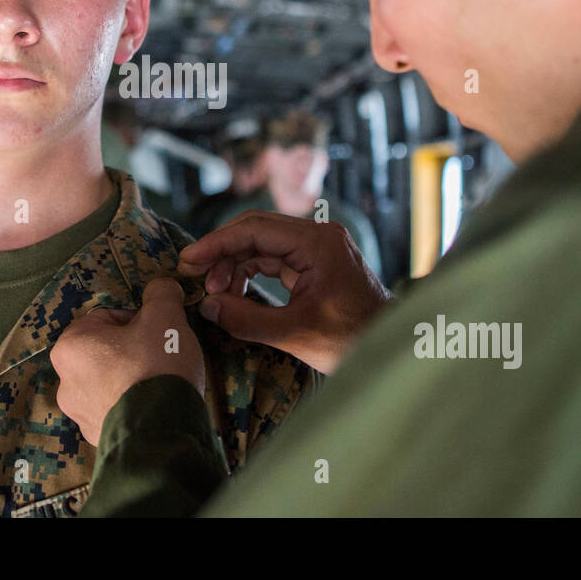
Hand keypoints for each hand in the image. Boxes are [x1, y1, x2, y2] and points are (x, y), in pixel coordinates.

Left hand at [51, 278, 204, 444]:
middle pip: (105, 351)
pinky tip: (154, 405)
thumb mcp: (165, 316)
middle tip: (159, 355)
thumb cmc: (156, 366)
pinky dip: (132, 405)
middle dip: (132, 350)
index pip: (106, 317)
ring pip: (109, 381)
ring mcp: (80, 414)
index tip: (156, 331)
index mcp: (70, 346)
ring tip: (159, 382)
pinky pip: (116, 410)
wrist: (163, 432)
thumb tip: (161, 287)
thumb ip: (160, 293)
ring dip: (130, 378)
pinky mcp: (98, 437)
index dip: (137, 320)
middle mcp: (66, 381)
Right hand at [178, 210, 390, 374]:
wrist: (392, 350)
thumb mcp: (294, 334)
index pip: (254, 229)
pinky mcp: (318, 263)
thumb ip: (246, 319)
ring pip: (264, 244)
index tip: (188, 260)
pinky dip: (252, 272)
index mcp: (317, 243)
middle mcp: (319, 236)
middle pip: (257, 230)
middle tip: (195, 276)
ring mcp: (320, 248)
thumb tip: (207, 306)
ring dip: (236, 264)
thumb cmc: (352, 342)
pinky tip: (235, 291)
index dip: (216, 244)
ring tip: (215, 292)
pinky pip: (276, 258)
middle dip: (223, 253)